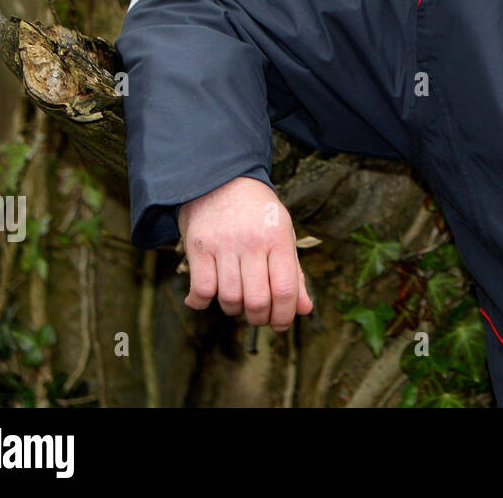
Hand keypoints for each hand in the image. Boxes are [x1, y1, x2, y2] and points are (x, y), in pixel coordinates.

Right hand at [177, 175, 313, 331]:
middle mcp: (252, 242)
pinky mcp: (198, 247)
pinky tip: (209, 295)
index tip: (281, 323)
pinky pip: (201, 289)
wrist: (221, 179)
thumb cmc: (257, 212)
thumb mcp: (283, 234)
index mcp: (278, 239)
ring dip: (234, 310)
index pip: (285, 289)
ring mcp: (224, 245)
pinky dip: (202, 302)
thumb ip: (293, 273)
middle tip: (259, 315)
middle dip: (260, 318)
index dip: (285, 315)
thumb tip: (304, 309)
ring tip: (237, 300)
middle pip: (258, 300)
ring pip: (230, 299)